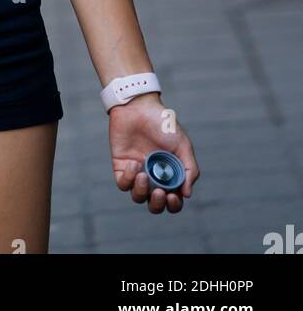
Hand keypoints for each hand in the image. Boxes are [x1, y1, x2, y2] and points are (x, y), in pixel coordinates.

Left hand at [109, 95, 199, 213]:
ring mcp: (137, 173)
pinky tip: (135, 164)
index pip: (173, 200)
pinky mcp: (121, 166)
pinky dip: (128, 179)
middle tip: (159, 192)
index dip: (174, 204)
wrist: (139, 106)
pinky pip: (123, 184)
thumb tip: (186, 194)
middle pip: (154, 204)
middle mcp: (153, 177)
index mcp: (170, 175)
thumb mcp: (183, 145)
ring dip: (141, 192)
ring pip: (138, 197)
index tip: (172, 196)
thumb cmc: (163, 124)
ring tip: (144, 175)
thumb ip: (189, 169)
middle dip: (157, 204)